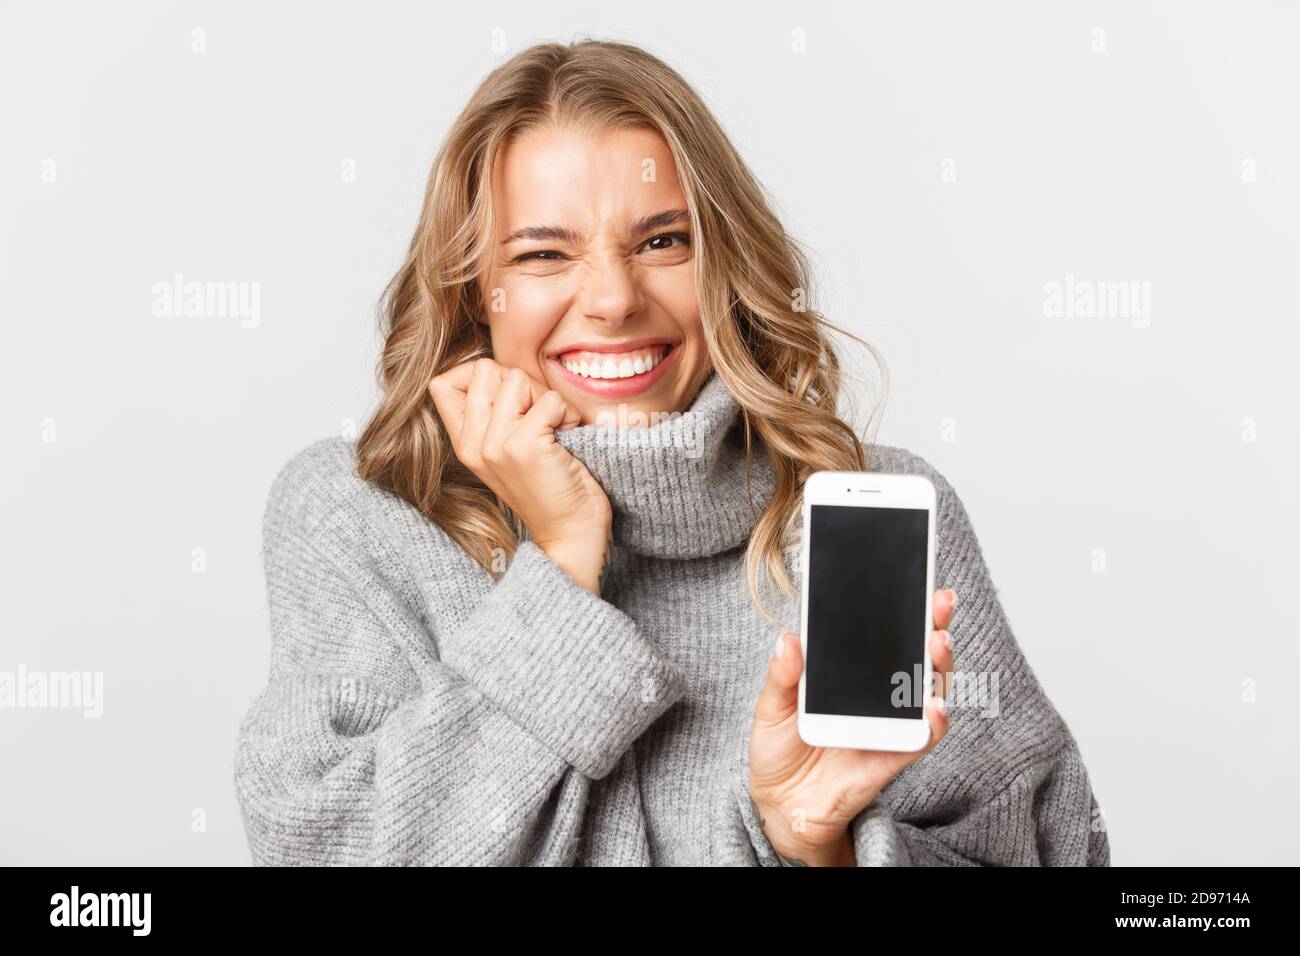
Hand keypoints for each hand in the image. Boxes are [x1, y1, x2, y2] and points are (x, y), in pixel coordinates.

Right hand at [428, 357, 613, 594]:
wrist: (571, 535)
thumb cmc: (551, 488)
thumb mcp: (508, 452)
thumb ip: (494, 415)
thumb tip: (499, 371)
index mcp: (465, 444)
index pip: (443, 382)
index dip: (482, 374)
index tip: (512, 399)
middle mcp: (474, 445)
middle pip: (486, 369)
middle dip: (523, 383)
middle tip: (542, 417)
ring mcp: (496, 446)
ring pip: (518, 379)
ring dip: (549, 399)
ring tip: (557, 430)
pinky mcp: (524, 447)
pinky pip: (550, 400)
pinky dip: (568, 413)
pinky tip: (569, 437)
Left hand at [748, 588, 957, 865]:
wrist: (780, 803)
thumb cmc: (779, 748)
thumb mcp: (771, 706)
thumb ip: (782, 676)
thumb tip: (788, 639)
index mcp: (850, 672)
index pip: (882, 633)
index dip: (902, 607)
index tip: (913, 580)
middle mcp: (877, 692)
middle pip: (916, 653)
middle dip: (934, 624)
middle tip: (938, 602)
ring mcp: (890, 722)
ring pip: (929, 687)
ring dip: (939, 664)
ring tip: (938, 642)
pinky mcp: (895, 755)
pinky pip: (923, 736)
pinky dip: (934, 721)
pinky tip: (935, 704)